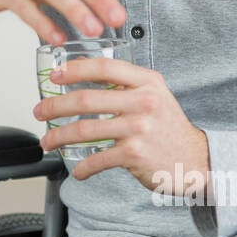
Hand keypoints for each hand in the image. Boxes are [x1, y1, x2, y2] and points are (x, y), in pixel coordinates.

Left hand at [33, 57, 211, 192]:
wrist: (196, 159)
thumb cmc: (168, 127)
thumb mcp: (155, 95)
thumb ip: (126, 83)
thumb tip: (83, 75)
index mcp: (147, 82)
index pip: (104, 66)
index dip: (74, 69)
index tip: (54, 76)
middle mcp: (144, 102)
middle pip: (86, 99)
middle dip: (55, 106)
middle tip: (40, 111)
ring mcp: (139, 128)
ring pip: (84, 129)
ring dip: (58, 136)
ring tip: (48, 141)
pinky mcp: (135, 154)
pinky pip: (97, 159)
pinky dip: (83, 167)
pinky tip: (78, 170)